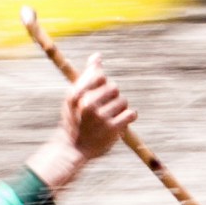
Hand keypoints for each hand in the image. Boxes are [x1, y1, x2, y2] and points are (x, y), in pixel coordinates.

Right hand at [31, 56, 137, 192]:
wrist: (73, 148)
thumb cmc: (75, 118)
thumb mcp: (75, 96)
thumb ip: (87, 76)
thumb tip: (98, 56)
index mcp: (77, 95)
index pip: (100, 76)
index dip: (102, 83)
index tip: (98, 93)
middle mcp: (87, 105)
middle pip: (114, 87)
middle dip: (112, 95)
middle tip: (104, 107)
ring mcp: (100, 117)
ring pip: (123, 101)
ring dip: (120, 107)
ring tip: (111, 116)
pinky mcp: (113, 129)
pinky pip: (131, 114)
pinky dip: (129, 116)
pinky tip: (121, 120)